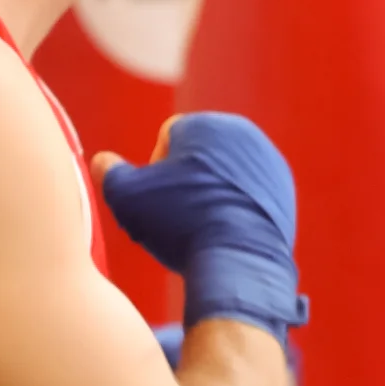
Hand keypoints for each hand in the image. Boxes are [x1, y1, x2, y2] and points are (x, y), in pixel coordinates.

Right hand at [98, 112, 307, 351]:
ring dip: (208, 193)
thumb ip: (109, 172)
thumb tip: (101, 161)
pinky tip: (224, 232)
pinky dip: (234, 206)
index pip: (167, 139)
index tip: (156, 200)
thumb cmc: (179, 225)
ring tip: (200, 227)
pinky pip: (247, 192)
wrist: (238, 261)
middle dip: (184, 180)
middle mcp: (241, 132)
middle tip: (175, 216)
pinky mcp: (283, 188)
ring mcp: (267, 160)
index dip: (154, 171)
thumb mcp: (127, 197)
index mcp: (204, 124)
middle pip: (198, 154)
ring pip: (223, 173)